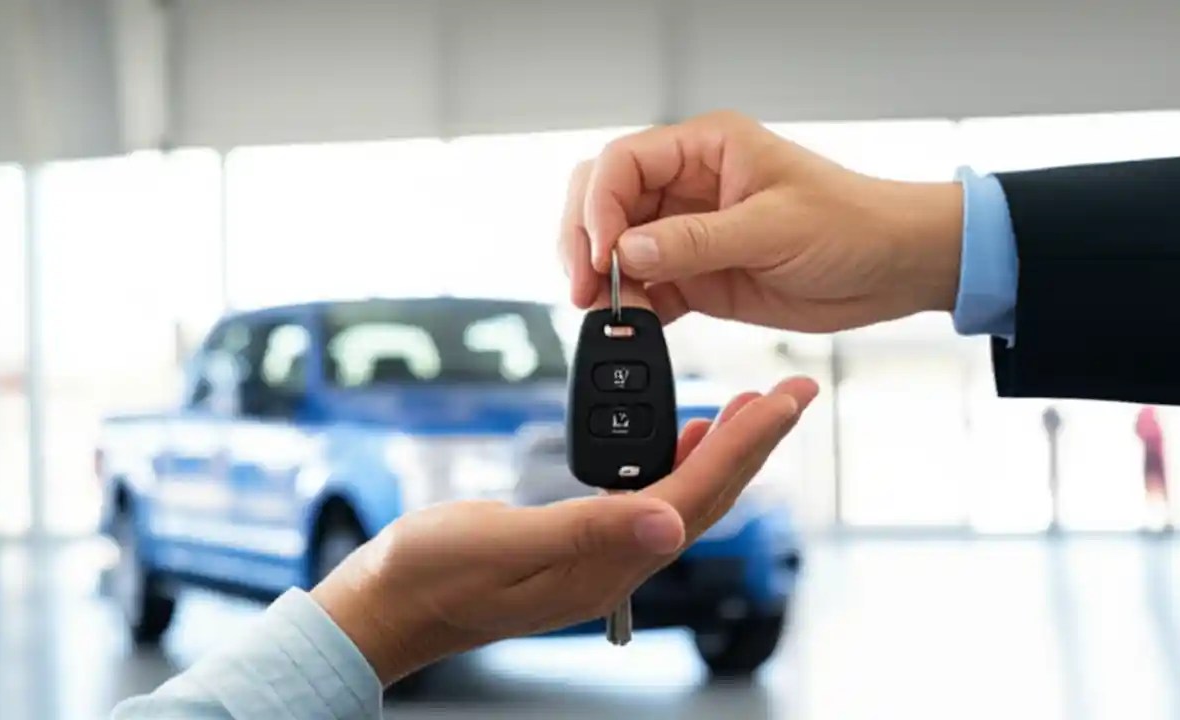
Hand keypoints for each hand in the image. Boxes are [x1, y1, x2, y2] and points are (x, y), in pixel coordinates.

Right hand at [312, 376, 818, 684]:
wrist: (388, 606)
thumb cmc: (431, 575)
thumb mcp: (501, 545)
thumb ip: (584, 533)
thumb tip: (669, 520)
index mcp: (604, 564)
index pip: (694, 497)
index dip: (743, 448)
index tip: (781, 403)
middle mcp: (615, 565)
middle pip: (706, 499)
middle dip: (754, 446)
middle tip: (790, 395)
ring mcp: (601, 558)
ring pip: (685, 498)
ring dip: (723, 453)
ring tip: (752, 410)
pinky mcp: (582, 545)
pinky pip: (651, 500)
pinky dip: (679, 464)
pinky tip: (683, 442)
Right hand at [559, 111, 963, 331]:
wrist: (895, 270)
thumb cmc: (853, 225)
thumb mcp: (774, 228)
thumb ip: (696, 241)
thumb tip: (626, 253)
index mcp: (707, 148)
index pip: (623, 162)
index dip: (599, 206)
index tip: (603, 253)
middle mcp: (689, 186)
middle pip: (605, 201)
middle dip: (586, 241)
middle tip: (586, 287)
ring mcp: (690, 233)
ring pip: (617, 249)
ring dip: (603, 279)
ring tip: (604, 312)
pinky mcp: (700, 276)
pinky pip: (647, 289)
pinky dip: (632, 308)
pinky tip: (631, 327)